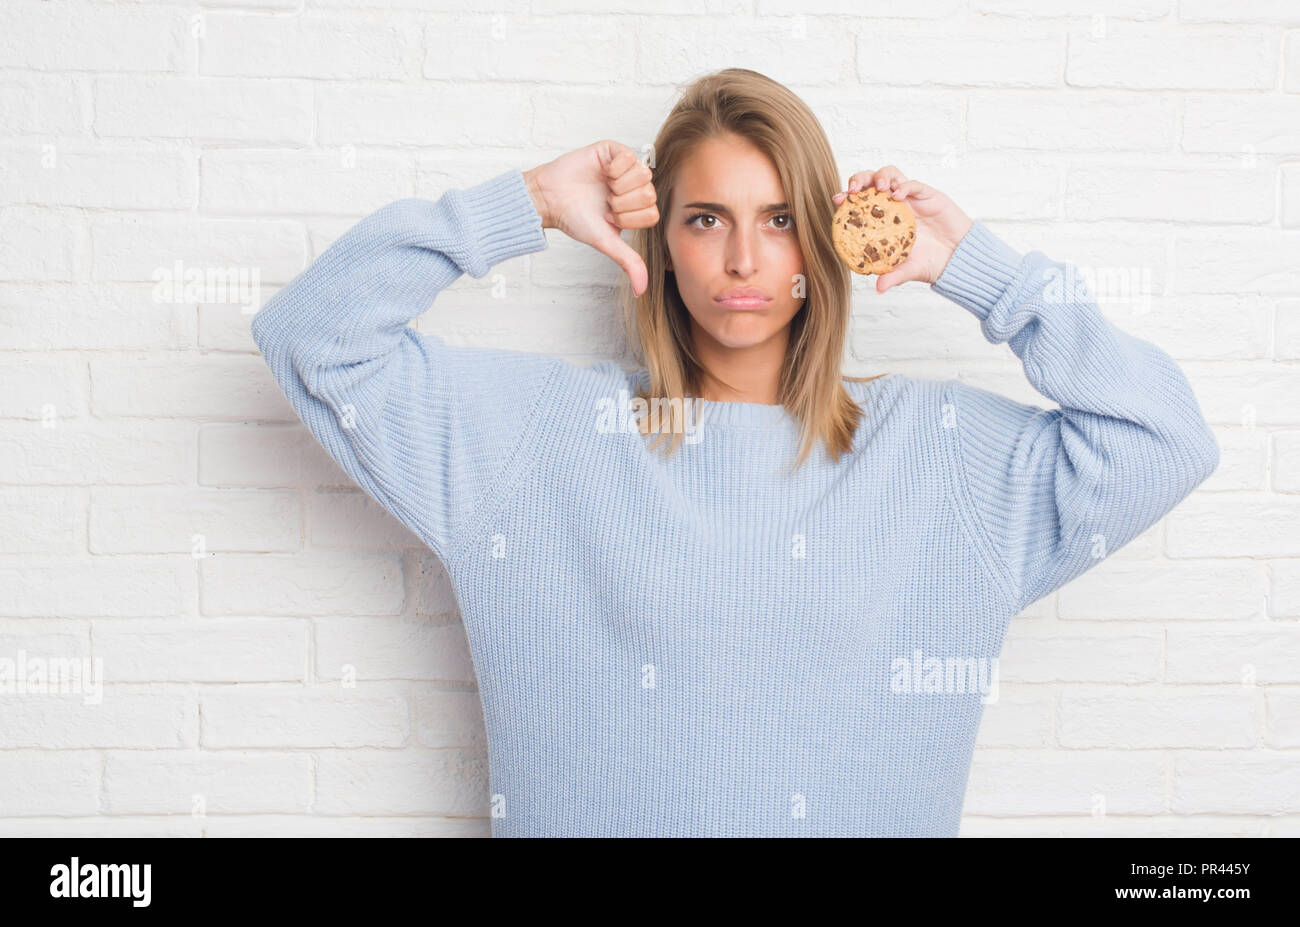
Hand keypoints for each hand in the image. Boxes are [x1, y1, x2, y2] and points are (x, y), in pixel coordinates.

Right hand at [524, 139, 658, 296]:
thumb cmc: (575, 218)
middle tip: (605, 203)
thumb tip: (641, 290)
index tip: (610, 217)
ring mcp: (625, 168)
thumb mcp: (605, 242)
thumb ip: (628, 262)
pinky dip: (615, 168)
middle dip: (623, 203)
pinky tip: (603, 172)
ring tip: (604, 188)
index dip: (630, 218)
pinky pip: (630, 156)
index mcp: (635, 208)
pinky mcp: (614, 150)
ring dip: (619, 186)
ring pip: (643, 174)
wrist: (549, 198)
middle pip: (649, 194)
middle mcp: (634, 187)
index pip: (652, 213)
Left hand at [832, 165, 972, 293]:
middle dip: (860, 180)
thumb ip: (893, 276)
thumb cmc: (931, 262)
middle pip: (871, 182)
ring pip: (890, 174)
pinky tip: (899, 194)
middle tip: (855, 189)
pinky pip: (913, 183)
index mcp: (882, 221)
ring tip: (880, 188)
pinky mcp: (927, 194)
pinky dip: (904, 185)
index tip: (838, 200)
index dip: (848, 199)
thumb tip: (879, 288)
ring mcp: (909, 198)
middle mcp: (893, 206)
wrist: (958, 257)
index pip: (860, 204)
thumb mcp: (909, 271)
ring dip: (881, 177)